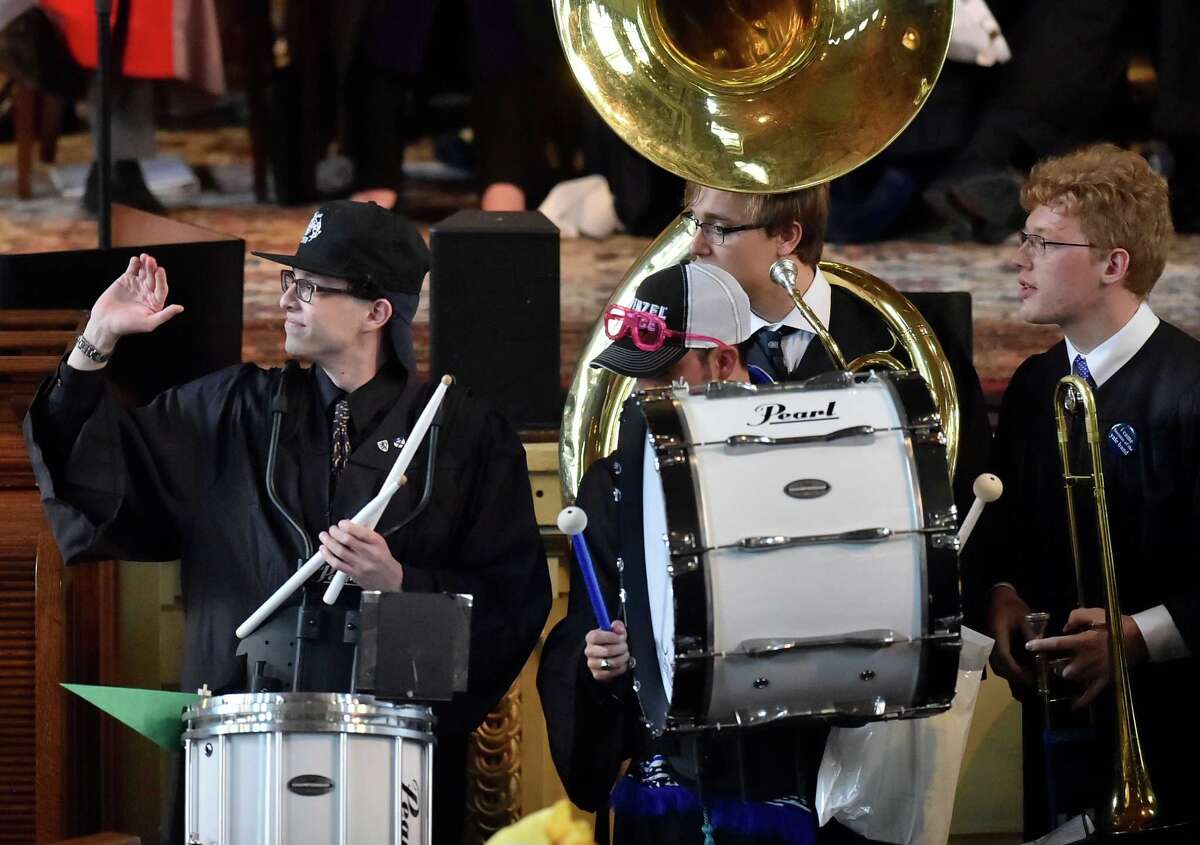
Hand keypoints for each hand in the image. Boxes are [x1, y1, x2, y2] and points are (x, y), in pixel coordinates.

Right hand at [84, 253, 183, 350]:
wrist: (105, 322)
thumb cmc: (127, 326)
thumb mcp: (149, 323)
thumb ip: (165, 315)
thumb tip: (181, 308)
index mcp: (156, 302)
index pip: (162, 288)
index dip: (161, 280)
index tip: (159, 270)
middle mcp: (149, 292)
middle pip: (153, 278)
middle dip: (152, 269)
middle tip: (151, 261)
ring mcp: (138, 285)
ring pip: (144, 272)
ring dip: (145, 264)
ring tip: (145, 257)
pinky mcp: (126, 280)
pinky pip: (132, 269)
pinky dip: (134, 264)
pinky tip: (136, 260)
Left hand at [319, 520, 403, 591]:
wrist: (390, 579)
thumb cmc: (383, 559)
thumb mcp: (379, 541)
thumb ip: (364, 532)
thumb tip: (349, 524)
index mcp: (376, 542)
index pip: (360, 531)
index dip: (347, 525)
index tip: (342, 523)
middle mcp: (369, 553)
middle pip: (347, 540)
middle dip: (335, 532)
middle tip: (332, 529)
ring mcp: (360, 565)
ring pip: (340, 552)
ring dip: (328, 542)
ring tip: (324, 537)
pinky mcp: (353, 574)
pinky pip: (337, 564)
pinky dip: (328, 556)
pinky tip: (324, 550)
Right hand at [585, 620, 628, 681]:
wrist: (605, 657)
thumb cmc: (610, 643)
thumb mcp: (614, 631)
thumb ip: (617, 626)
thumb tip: (618, 627)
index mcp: (591, 637)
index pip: (597, 637)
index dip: (611, 637)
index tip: (621, 637)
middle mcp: (589, 651)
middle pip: (606, 651)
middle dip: (621, 648)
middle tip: (625, 646)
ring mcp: (592, 663)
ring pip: (611, 663)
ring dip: (623, 658)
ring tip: (625, 654)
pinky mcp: (597, 674)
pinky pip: (613, 672)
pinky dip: (621, 668)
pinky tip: (622, 663)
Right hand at [986, 585, 1036, 690]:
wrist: (999, 597)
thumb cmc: (1012, 606)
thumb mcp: (1025, 618)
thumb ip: (1031, 635)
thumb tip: (1039, 653)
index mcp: (998, 634)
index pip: (1004, 657)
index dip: (1016, 670)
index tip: (1030, 677)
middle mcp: (991, 642)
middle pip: (999, 666)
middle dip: (1015, 676)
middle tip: (1032, 679)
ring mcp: (989, 644)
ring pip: (997, 666)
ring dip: (1011, 673)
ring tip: (1028, 674)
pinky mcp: (992, 645)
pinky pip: (997, 661)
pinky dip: (1008, 667)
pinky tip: (1021, 666)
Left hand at [1027, 607, 1147, 708]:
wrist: (1138, 638)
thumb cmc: (1113, 624)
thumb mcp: (1092, 614)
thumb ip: (1074, 618)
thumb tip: (1064, 627)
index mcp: (1081, 642)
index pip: (1056, 644)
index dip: (1040, 645)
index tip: (1029, 647)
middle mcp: (1085, 660)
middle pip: (1062, 668)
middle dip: (1055, 665)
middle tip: (1053, 660)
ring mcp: (1094, 672)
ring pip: (1072, 679)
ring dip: (1066, 674)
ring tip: (1065, 670)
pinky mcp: (1104, 681)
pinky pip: (1090, 695)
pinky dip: (1081, 702)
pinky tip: (1073, 707)